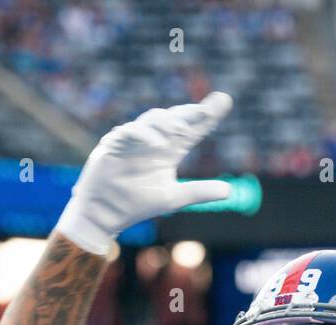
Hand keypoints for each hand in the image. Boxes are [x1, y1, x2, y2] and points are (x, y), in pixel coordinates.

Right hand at [55, 91, 232, 254]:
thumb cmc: (137, 204)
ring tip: (182, 130)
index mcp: (169, 151)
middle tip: (206, 110)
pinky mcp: (114, 144)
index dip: (208, 116)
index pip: (192, 130)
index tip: (225, 100)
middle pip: (175, 119)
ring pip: (153, 121)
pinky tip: (157, 144)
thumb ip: (199, 192)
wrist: (106, 214)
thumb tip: (230, 190)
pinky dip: (144, 136)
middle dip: (190, 113)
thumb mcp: (173, 198)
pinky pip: (129, 132)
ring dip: (168, 123)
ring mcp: (134, 140)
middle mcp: (154, 141)